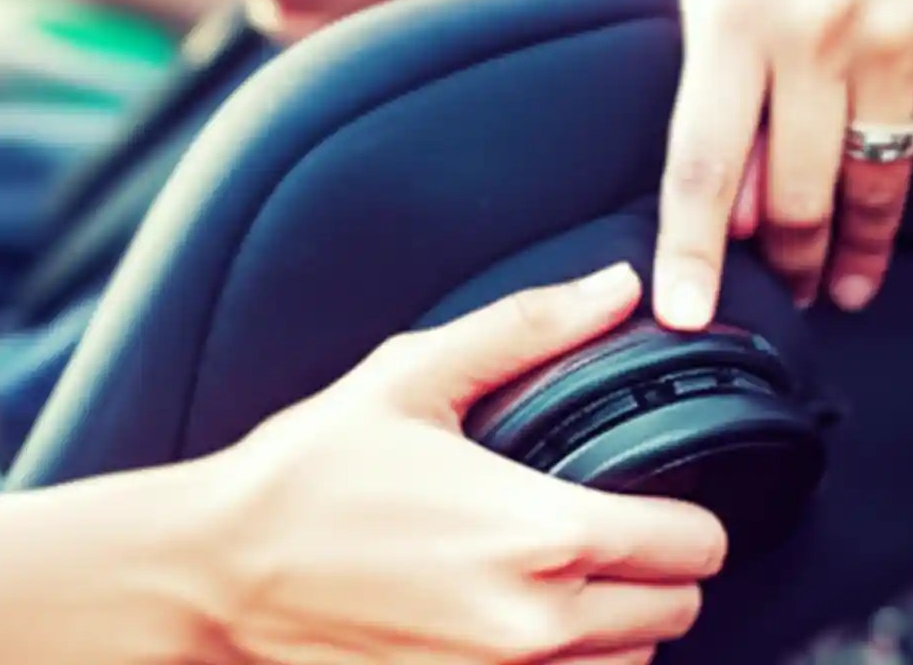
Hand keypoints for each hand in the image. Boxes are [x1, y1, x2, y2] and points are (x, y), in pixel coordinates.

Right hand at [210, 263, 726, 663]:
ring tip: (566, 579)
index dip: (689, 515)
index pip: (696, 547)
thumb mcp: (413, 376)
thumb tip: (617, 286)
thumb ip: (529, 326)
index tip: (656, 498)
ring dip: (620, 626)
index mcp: (543, 532)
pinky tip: (523, 622)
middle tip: (611, 532)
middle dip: (660, 570)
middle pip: (678, 612)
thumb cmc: (308, 474)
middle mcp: (537, 624)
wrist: (217, 574)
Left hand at [655, 0, 912, 324]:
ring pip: (876, 184)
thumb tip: (734, 209)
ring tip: (848, 281)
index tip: (684, 314)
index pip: (701, 165)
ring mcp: (903, 34)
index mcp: (731, 19)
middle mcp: (816, 34)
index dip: (690, 251)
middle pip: (795, 196)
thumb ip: (721, 91)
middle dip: (786, 260)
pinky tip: (907, 165)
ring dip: (859, 246)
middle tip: (786, 291)